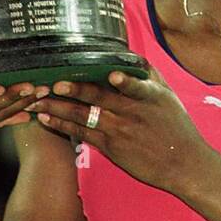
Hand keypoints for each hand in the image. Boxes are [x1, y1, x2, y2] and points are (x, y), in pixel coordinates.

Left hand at [26, 69, 207, 193]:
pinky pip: (81, 133)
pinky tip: (46, 118)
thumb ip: (148, 75)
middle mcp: (131, 111)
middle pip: (98, 97)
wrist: (183, 164)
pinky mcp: (110, 147)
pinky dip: (62, 125)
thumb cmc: (176, 127)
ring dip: (58, 107)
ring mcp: (118, 130)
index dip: (122, 79)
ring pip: (83, 116)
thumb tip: (130, 56)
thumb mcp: (168, 96)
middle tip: (53, 83)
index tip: (108, 74)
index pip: (132, 84)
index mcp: (148, 95)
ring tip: (38, 100)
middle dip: (74, 89)